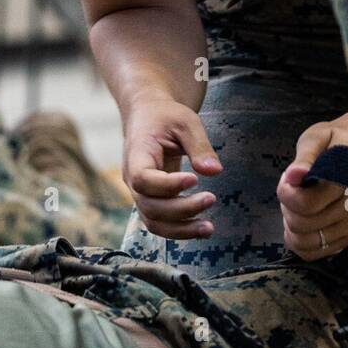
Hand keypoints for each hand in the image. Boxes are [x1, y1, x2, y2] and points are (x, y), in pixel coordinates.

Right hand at [123, 94, 221, 240]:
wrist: (148, 117)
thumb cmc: (166, 117)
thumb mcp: (186, 122)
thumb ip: (199, 145)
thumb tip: (215, 171)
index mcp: (136, 154)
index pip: (143, 178)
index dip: (167, 185)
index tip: (194, 179)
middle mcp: (132, 178)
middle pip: (149, 206)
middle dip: (181, 209)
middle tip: (211, 198)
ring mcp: (139, 193)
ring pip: (153, 221)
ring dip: (181, 229)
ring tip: (209, 227)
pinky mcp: (150, 201)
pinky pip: (159, 223)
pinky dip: (178, 230)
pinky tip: (201, 228)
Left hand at [277, 113, 347, 260]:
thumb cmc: (337, 140)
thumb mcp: (317, 137)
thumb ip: (304, 157)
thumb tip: (293, 176)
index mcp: (345, 180)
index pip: (306, 204)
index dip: (286, 194)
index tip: (287, 178)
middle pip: (304, 225)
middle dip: (288, 208)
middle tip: (292, 190)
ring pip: (310, 243)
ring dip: (294, 226)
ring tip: (298, 206)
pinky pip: (320, 252)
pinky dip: (303, 242)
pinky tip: (303, 222)